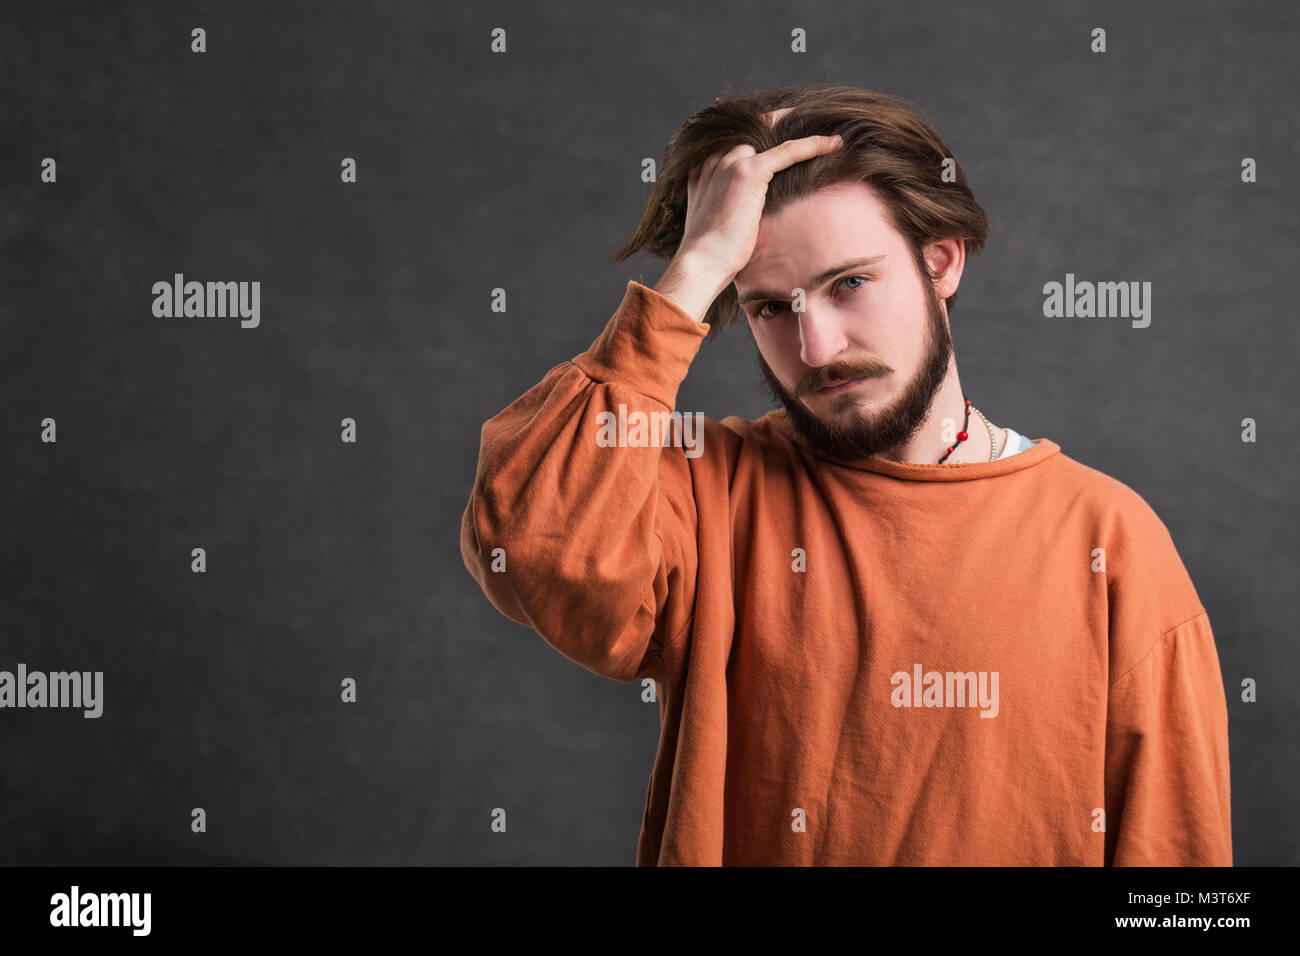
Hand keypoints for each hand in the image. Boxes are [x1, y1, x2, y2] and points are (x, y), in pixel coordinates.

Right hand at [677, 109, 842, 282]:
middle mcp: (715, 160)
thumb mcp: (720, 224)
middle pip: (754, 132)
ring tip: (826, 137)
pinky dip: (813, 144)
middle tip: (810, 130)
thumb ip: (731, 208)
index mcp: (704, 171)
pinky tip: (834, 143)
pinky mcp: (748, 171)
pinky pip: (788, 150)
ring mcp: (730, 163)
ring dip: (801, 134)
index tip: (785, 139)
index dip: (763, 138)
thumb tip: (753, 217)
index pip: (737, 143)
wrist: (703, 262)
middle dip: (782, 129)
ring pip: (772, 136)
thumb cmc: (711, 255)